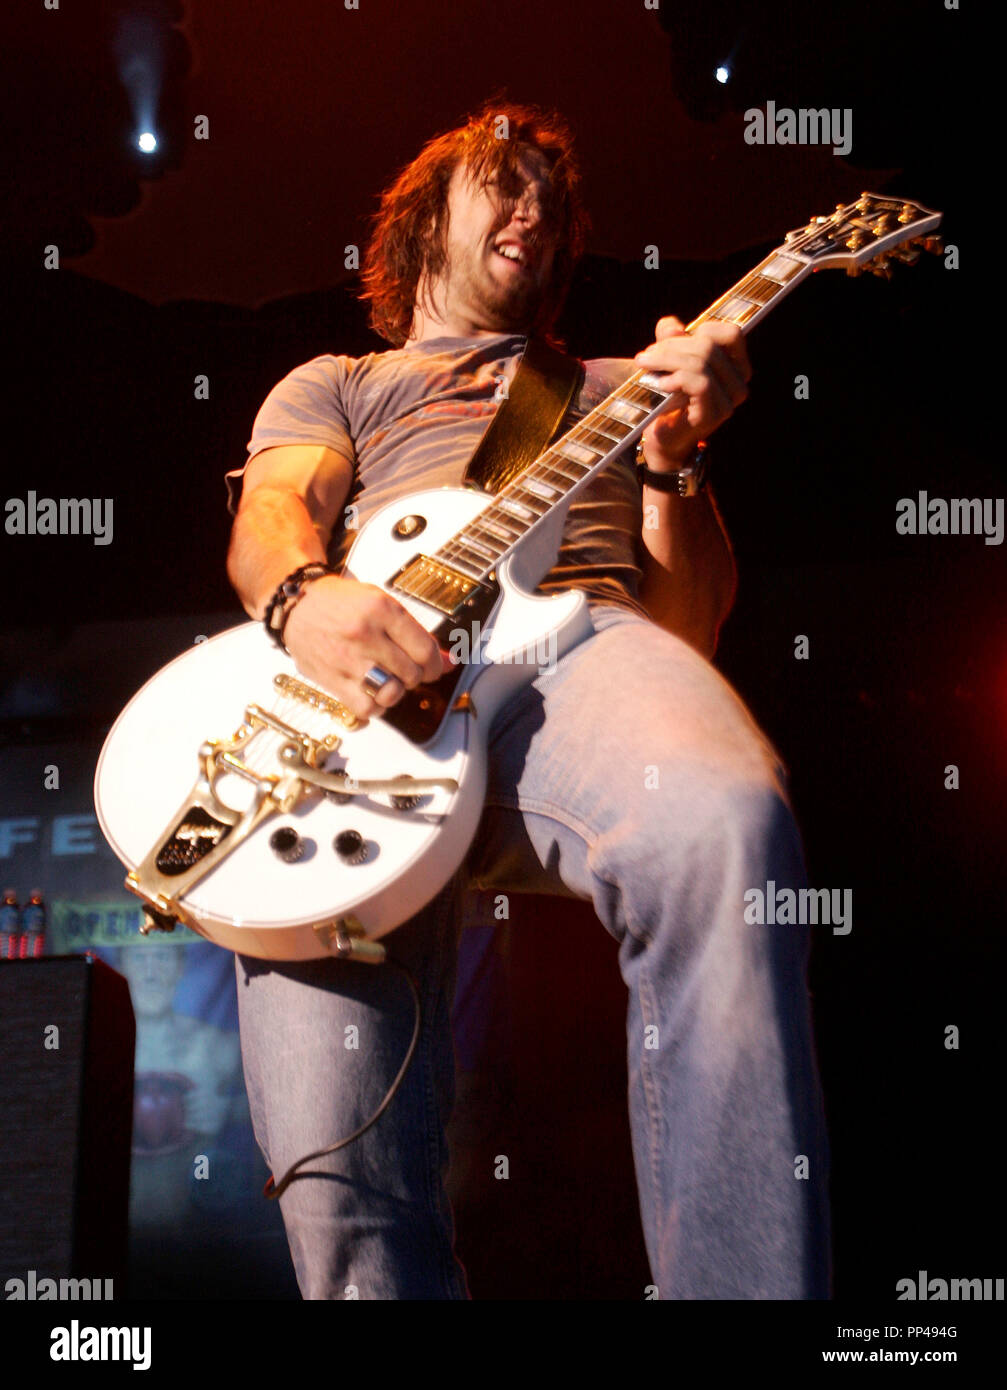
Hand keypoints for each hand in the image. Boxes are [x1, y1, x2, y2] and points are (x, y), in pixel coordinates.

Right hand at [282, 574, 446, 720]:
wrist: (298, 606)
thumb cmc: (342, 604)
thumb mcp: (381, 603)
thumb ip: (415, 633)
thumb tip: (448, 662)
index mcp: (381, 610)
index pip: (424, 650)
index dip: (436, 665)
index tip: (434, 668)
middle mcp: (364, 635)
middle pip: (411, 673)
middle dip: (416, 676)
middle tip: (407, 670)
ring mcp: (347, 659)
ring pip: (391, 693)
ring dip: (397, 691)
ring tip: (390, 679)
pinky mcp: (332, 679)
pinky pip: (367, 707)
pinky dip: (376, 706)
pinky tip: (372, 692)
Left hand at [633, 316, 751, 469]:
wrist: (661, 437)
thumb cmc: (666, 397)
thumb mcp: (668, 360)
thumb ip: (671, 338)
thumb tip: (672, 326)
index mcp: (734, 366)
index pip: (731, 334)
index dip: (700, 329)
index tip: (668, 338)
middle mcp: (738, 383)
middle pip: (709, 346)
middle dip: (671, 346)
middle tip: (645, 356)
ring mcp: (729, 401)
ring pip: (702, 362)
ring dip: (667, 359)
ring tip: (644, 365)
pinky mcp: (713, 414)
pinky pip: (700, 383)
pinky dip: (676, 378)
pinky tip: (659, 383)